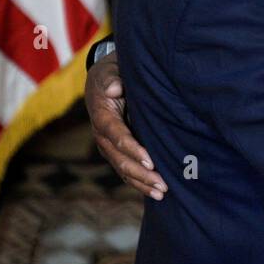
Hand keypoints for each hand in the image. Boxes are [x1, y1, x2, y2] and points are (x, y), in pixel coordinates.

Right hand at [85, 52, 166, 198]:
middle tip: (162, 184)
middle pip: (119, 158)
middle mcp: (102, 134)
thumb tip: (115, 89)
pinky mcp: (117, 152)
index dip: (131, 148)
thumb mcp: (112, 69)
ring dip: (142, 182)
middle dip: (140, 173)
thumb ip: (113, 78)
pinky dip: (139, 183)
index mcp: (101, 114)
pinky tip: (157, 193)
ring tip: (162, 192)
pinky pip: (126, 170)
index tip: (149, 160)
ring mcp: (108, 146)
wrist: (108, 78)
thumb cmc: (114, 72)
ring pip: (123, 169)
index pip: (115, 134)